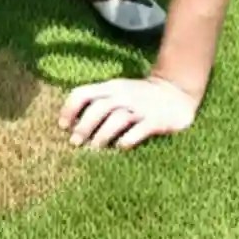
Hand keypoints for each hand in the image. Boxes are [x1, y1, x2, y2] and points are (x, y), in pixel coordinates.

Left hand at [57, 75, 201, 150]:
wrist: (176, 91)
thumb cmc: (140, 96)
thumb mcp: (118, 92)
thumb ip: (98, 102)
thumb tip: (71, 123)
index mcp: (111, 88)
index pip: (83, 93)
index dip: (69, 109)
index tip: (62, 126)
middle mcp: (124, 95)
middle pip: (98, 108)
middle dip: (84, 126)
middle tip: (75, 143)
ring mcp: (141, 107)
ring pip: (117, 119)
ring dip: (102, 135)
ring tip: (94, 150)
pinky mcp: (157, 120)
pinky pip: (140, 129)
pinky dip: (128, 139)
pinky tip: (120, 148)